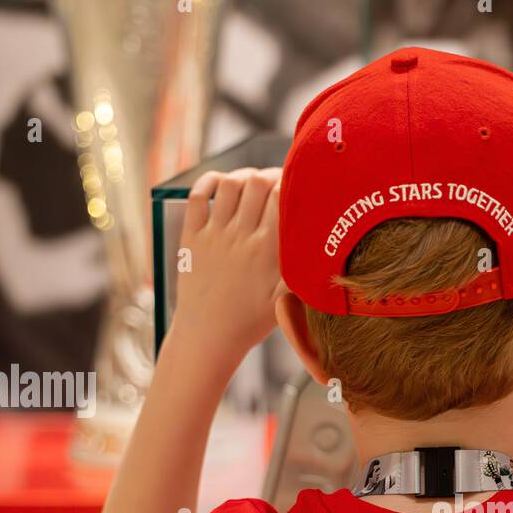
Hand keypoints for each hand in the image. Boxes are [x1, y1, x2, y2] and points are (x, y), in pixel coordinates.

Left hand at [172, 167, 283, 361]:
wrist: (208, 337)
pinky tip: (221, 182)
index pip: (281, 198)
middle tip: (278, 181)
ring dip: (244, 176)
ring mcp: (213, 235)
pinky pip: (199, 197)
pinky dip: (210, 182)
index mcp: (267, 251)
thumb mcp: (285, 299)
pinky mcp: (192, 238)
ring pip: (231, 184)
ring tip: (253, 182)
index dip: (291, 183)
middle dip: (270, 175)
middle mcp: (240, 237)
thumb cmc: (250, 321)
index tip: (298, 185)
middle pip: (257, 183)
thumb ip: (301, 269)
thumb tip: (320, 244)